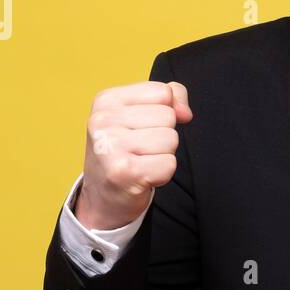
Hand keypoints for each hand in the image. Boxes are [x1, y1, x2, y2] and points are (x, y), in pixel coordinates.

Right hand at [75, 80, 192, 229]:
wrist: (103, 196)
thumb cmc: (125, 151)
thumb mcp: (140, 114)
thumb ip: (170, 99)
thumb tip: (185, 113)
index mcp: (106, 100)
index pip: (163, 92)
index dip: (164, 111)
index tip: (142, 128)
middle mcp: (103, 120)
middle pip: (168, 116)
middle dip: (163, 135)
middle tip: (140, 150)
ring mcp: (111, 146)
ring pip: (170, 139)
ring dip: (163, 155)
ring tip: (142, 162)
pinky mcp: (124, 171)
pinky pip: (169, 164)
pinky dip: (162, 173)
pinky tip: (143, 176)